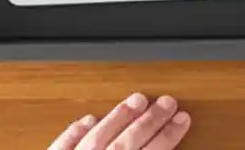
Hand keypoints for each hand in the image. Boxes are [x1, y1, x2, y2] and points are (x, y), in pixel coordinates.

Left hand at [47, 93, 189, 149]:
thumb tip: (160, 146)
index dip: (168, 135)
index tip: (182, 119)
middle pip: (127, 141)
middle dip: (150, 119)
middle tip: (167, 102)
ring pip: (97, 136)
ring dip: (119, 117)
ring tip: (136, 99)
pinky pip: (62, 145)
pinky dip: (75, 132)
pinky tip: (87, 120)